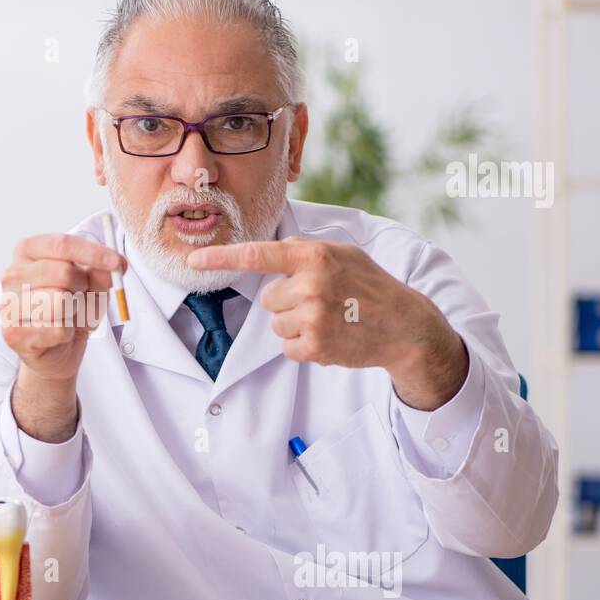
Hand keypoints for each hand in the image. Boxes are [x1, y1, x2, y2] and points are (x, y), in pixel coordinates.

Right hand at [0, 234, 124, 440]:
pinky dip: (68, 333)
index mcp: (28, 251)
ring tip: (69, 316)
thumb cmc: (70, 310)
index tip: (115, 262)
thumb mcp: (92, 286)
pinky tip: (59, 334)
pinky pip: (57, 330)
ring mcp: (8, 304)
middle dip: (83, 287)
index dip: (92, 252)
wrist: (56, 350)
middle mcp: (12, 274)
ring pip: (60, 301)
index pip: (61, 244)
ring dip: (75, 311)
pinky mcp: (13, 333)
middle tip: (82, 296)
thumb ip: (102, 272)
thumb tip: (117, 263)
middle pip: (63, 272)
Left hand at [188, 238, 466, 410]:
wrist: (405, 326)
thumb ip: (304, 252)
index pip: (257, 255)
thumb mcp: (343, 254)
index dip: (221, 258)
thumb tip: (270, 254)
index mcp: (314, 256)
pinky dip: (303, 346)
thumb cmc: (370, 286)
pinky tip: (330, 337)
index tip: (194, 260)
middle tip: (324, 303)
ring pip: (276, 324)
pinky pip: (286, 347)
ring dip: (296, 325)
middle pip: (268, 298)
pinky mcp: (315, 346)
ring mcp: (312, 317)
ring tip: (330, 320)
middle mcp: (310, 284)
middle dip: (289, 302)